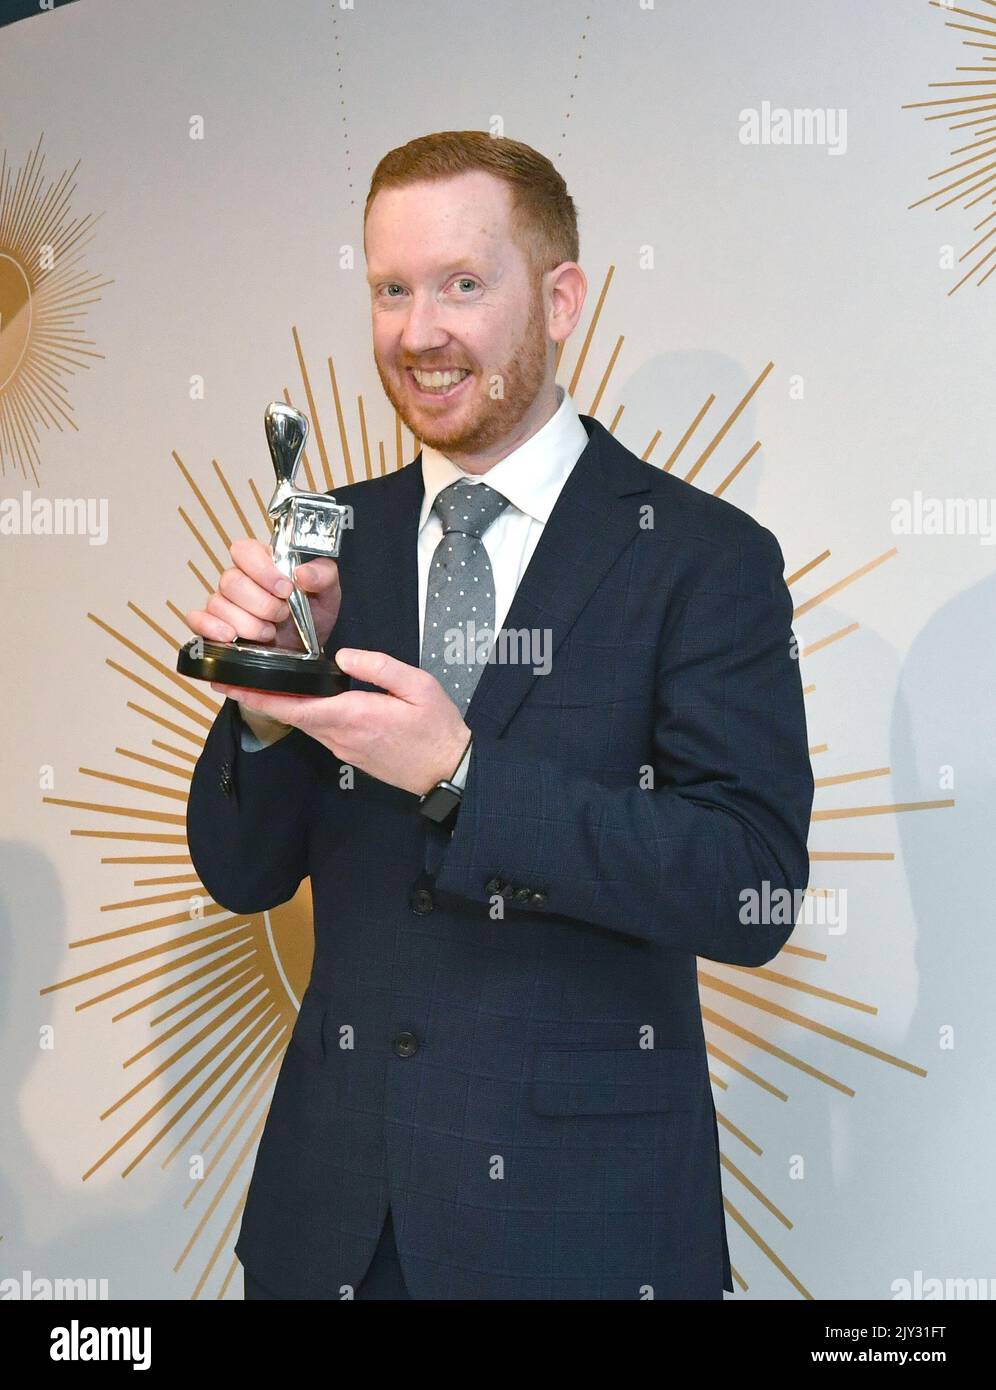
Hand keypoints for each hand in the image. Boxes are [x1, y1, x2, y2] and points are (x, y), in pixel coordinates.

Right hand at [184, 537, 341, 652]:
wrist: (305, 652)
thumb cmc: (312, 617)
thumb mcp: (328, 594)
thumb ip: (323, 576)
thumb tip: (304, 573)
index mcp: (263, 563)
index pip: (244, 550)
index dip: (262, 570)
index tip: (285, 589)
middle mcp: (239, 580)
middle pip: (230, 580)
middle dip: (261, 603)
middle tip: (282, 615)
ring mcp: (224, 603)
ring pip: (218, 604)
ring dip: (247, 623)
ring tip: (269, 633)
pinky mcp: (213, 625)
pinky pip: (197, 620)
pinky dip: (212, 628)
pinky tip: (232, 637)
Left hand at [209, 648, 470, 796]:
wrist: (448, 770)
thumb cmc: (437, 727)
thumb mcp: (419, 686)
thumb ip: (379, 667)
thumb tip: (344, 655)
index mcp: (353, 715)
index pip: (294, 705)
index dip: (259, 696)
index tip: (231, 685)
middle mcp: (340, 735)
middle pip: (290, 715)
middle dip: (258, 698)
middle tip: (228, 678)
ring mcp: (343, 748)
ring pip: (302, 724)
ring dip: (278, 706)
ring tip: (255, 685)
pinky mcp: (349, 754)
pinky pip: (317, 731)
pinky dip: (299, 715)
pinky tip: (296, 701)